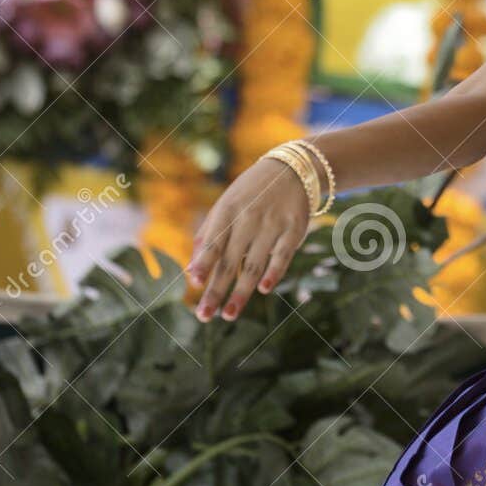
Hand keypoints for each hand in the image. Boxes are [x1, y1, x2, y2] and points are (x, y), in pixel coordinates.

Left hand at [185, 157, 311, 321]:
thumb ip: (208, 237)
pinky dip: (274, 272)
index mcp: (227, 211)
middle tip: (204, 316)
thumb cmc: (251, 194)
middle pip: (230, 261)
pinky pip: (282, 255)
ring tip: (228, 315)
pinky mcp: (294, 229)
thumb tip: (191, 272)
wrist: (293, 169)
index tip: (195, 284)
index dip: (204, 262)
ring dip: (241, 292)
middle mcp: (248, 218)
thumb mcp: (226, 206)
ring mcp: (272, 224)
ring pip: (254, 264)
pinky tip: (264, 289)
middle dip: (216, 290)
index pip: (212, 242)